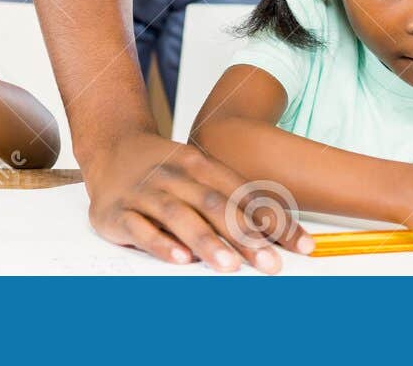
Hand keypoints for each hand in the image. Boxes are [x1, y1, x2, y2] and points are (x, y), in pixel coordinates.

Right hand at [82, 129, 313, 273]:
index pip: (242, 193)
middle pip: (213, 203)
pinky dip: (161, 244)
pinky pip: (140, 229)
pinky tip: (181, 259)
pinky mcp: (117, 213)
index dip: (272, 220)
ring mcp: (144, 193)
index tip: (301, 246)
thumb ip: (230, 201)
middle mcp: (174, 175)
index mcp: (199, 163)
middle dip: (244, 235)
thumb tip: (274, 236)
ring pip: (178, 215)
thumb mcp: (198, 173)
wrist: (111, 148)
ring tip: (230, 265)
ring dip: (206, 240)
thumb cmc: (164, 169)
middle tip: (270, 263)